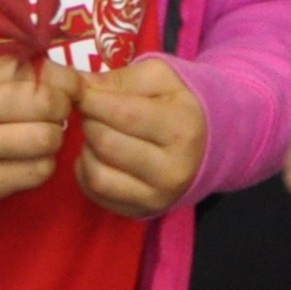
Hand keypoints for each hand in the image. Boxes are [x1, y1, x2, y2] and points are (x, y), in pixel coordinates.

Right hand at [0, 54, 77, 204]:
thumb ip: (15, 62)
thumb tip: (67, 74)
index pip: (40, 70)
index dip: (66, 79)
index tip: (68, 86)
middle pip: (48, 104)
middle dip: (62, 107)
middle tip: (55, 110)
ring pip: (47, 140)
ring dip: (54, 136)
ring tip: (40, 132)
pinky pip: (37, 173)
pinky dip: (43, 164)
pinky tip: (28, 156)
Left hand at [72, 55, 206, 220]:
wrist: (210, 143)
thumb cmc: (181, 103)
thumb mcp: (160, 77)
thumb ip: (120, 79)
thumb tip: (79, 85)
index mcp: (180, 129)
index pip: (121, 113)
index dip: (91, 99)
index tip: (81, 90)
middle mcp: (172, 171)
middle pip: (104, 142)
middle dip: (89, 121)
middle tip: (92, 111)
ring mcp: (157, 197)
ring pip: (97, 174)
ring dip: (86, 149)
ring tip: (98, 133)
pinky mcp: (141, 212)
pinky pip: (95, 194)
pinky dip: (86, 171)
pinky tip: (98, 155)